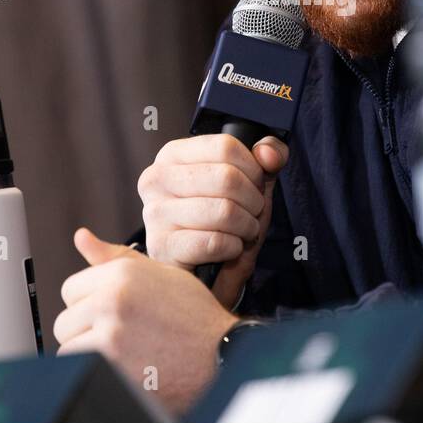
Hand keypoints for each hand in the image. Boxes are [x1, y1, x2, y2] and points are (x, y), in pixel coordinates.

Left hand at [55, 227, 239, 416]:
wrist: (219, 352)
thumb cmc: (193, 313)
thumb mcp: (158, 273)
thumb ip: (114, 257)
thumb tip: (80, 236)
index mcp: (121, 273)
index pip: (71, 289)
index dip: (89, 304)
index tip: (112, 314)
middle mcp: (112, 298)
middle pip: (65, 320)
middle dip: (85, 331)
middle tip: (119, 336)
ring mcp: (110, 331)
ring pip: (69, 346)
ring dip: (89, 352)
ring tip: (122, 351)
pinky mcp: (110, 361)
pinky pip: (80, 366)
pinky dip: (96, 369)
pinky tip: (122, 365)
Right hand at [137, 134, 288, 309]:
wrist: (208, 276)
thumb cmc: (227, 224)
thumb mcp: (253, 183)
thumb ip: (268, 156)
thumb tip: (268, 154)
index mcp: (173, 154)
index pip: (225, 146)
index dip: (253, 170)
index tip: (253, 187)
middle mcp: (156, 179)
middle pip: (226, 177)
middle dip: (252, 201)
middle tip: (250, 214)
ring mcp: (154, 213)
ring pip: (224, 211)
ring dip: (245, 227)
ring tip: (240, 232)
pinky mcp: (161, 247)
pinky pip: (214, 242)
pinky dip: (232, 248)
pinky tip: (227, 249)